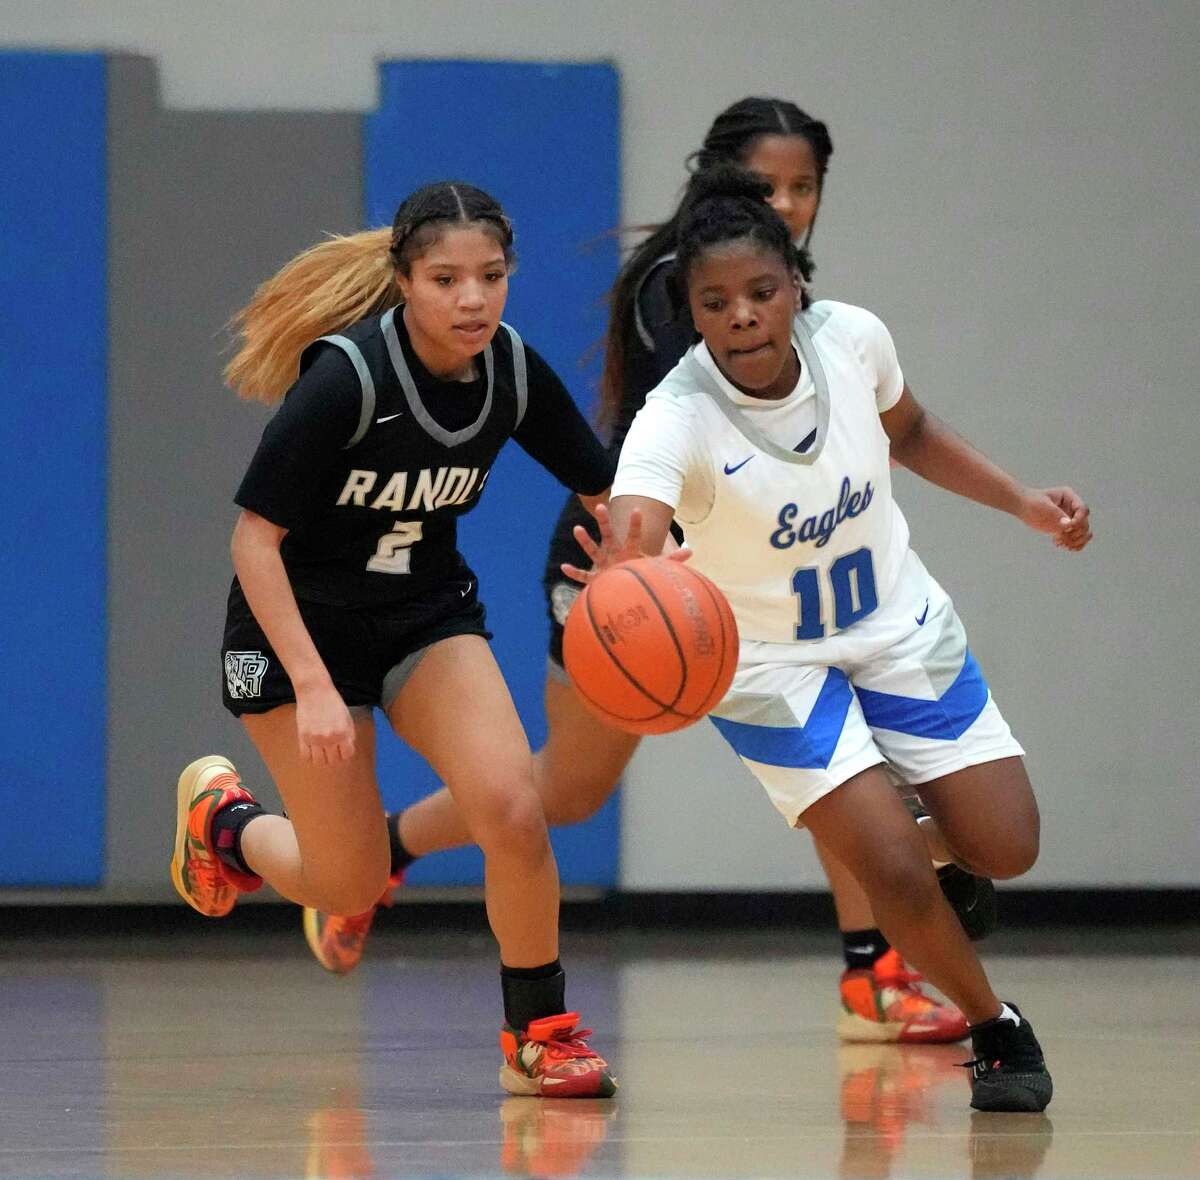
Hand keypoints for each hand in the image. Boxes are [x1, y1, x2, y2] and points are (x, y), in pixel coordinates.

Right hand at [295, 683, 356, 763]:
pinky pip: (305, 756)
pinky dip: (309, 756)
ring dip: (322, 758)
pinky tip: (312, 748)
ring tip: (322, 750)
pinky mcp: (302, 737)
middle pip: (333, 760)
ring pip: (319, 762)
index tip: (343, 748)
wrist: (315, 691)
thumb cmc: (333, 702)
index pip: (347, 755)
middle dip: (334, 755)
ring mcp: (315, 739)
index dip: (346, 752)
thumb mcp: (347, 717)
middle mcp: (329, 738)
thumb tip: (348, 748)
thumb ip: (349, 734)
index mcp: (343, 733)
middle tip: (332, 748)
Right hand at [561, 502, 689, 584]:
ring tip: (576, 529)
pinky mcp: (596, 578)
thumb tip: (691, 551)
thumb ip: (673, 560)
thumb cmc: (641, 574)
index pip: (633, 534)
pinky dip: (574, 573)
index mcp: (629, 550)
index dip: (635, 524)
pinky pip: (583, 575)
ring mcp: (603, 563)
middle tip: (599, 506)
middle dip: (603, 521)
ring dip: (584, 540)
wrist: (627, 588)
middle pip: (608, 534)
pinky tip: (564, 568)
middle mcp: (614, 553)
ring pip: (592, 550)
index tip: (637, 509)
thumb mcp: (656, 567)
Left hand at [1018, 486, 1091, 550]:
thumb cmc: (1031, 502)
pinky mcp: (1065, 527)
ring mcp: (1070, 518)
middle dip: (1075, 533)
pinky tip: (1061, 545)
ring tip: (1063, 545)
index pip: (1083, 510)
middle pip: (1084, 523)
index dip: (1078, 520)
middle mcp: (1072, 508)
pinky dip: (1072, 544)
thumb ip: (1056, 515)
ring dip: (1076, 541)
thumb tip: (1068, 525)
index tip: (1066, 527)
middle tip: (1061, 538)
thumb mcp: (1043, 506)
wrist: (1022, 506)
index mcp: (1069, 497)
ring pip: (1083, 532)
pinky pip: (1076, 538)